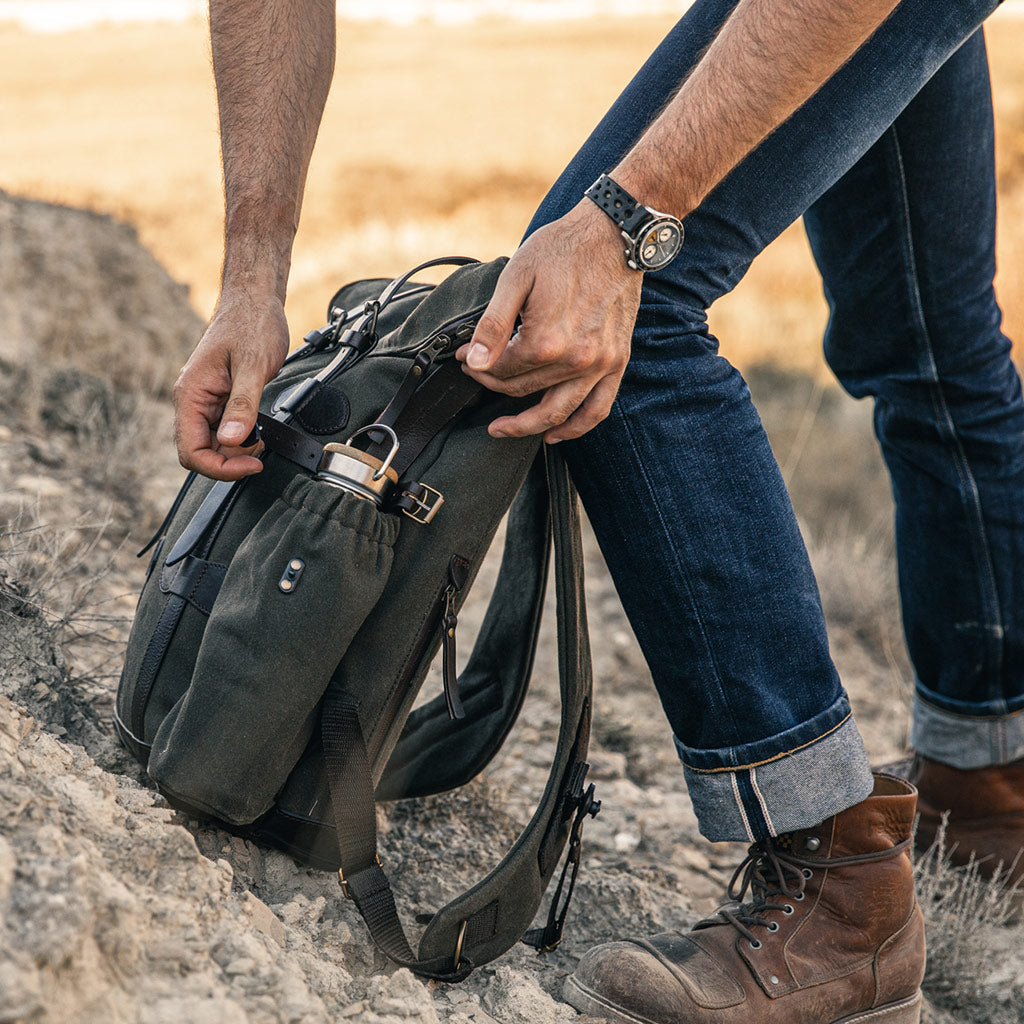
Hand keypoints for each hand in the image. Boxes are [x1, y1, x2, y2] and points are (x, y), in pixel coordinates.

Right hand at [173, 292, 289, 478]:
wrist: (255, 301)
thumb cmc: (251, 324)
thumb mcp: (253, 366)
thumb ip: (243, 405)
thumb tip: (233, 440)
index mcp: (191, 394)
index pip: (191, 451)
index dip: (220, 467)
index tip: (251, 464)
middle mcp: (193, 400)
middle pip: (199, 452)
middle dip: (230, 462)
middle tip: (260, 454)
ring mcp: (205, 401)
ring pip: (212, 444)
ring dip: (236, 451)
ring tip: (262, 439)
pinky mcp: (219, 399)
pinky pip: (224, 430)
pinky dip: (242, 438)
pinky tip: (258, 430)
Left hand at [456, 199, 642, 442]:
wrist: (615, 234)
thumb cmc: (563, 249)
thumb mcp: (516, 278)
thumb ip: (493, 325)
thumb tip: (473, 361)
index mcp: (546, 340)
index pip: (501, 370)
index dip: (476, 365)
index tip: (464, 356)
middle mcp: (575, 360)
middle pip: (523, 390)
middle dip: (493, 384)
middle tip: (477, 373)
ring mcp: (600, 365)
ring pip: (557, 412)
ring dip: (527, 426)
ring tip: (504, 429)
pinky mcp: (617, 362)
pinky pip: (596, 410)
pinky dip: (575, 428)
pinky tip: (554, 434)